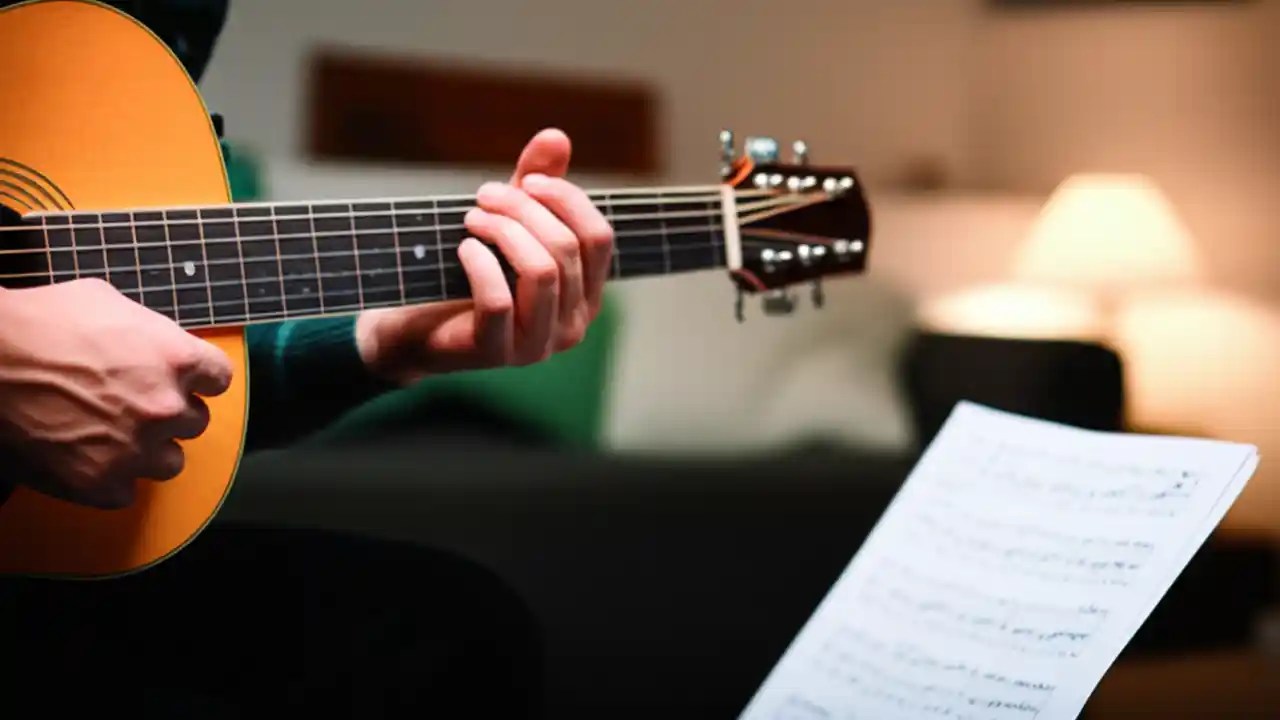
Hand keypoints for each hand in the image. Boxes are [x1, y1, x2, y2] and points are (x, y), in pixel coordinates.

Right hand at [0, 279, 231, 508]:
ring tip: (111, 434)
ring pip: (169, 462)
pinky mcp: (101, 484)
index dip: (197, 379)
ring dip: (148, 450)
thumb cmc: (37, 322)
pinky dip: (109, 478)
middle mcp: (166, 408)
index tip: (181, 380)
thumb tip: (158, 347)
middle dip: (168, 413)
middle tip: (132, 404)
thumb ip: (148, 332)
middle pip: (195, 422)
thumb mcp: (107, 303)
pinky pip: (126, 491)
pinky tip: (83, 455)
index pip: (219, 378)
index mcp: (177, 359)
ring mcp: (136, 450)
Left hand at [355, 128, 613, 383]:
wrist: (414, 327)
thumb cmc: (468, 272)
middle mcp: (574, 325)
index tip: (526, 180)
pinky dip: (479, 264)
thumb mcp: (507, 222)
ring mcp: (538, 344)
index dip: (566, 199)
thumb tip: (556, 136)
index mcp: (587, 293)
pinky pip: (499, 299)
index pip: (599, 237)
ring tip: (472, 218)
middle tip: (483, 195)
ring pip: (541, 273)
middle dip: (523, 209)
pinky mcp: (499, 354)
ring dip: (503, 231)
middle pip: (566, 248)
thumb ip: (535, 184)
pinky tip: (463, 248)